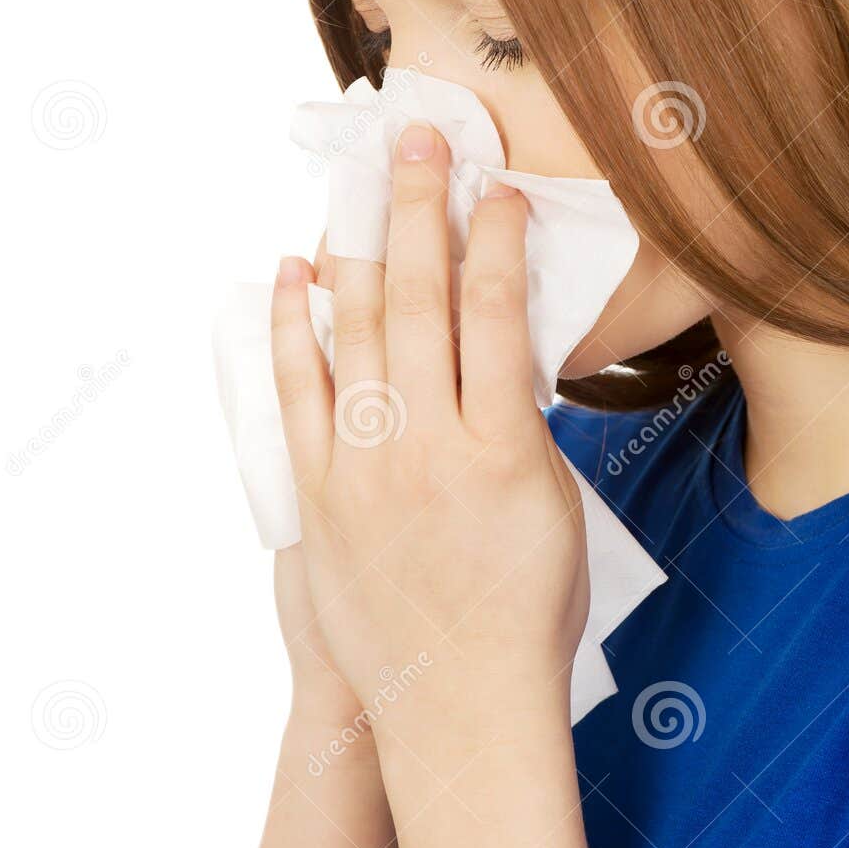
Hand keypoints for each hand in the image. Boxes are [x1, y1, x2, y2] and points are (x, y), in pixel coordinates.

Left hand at [269, 122, 588, 742]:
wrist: (459, 705)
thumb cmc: (527, 612)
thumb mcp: (555, 506)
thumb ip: (523, 424)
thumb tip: (497, 354)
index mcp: (505, 448)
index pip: (499, 315)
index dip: (498, 241)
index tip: (498, 191)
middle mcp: (430, 448)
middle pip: (422, 303)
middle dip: (420, 210)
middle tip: (419, 142)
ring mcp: (367, 470)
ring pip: (357, 335)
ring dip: (358, 248)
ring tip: (361, 184)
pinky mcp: (320, 496)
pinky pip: (300, 396)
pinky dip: (294, 330)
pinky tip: (293, 275)